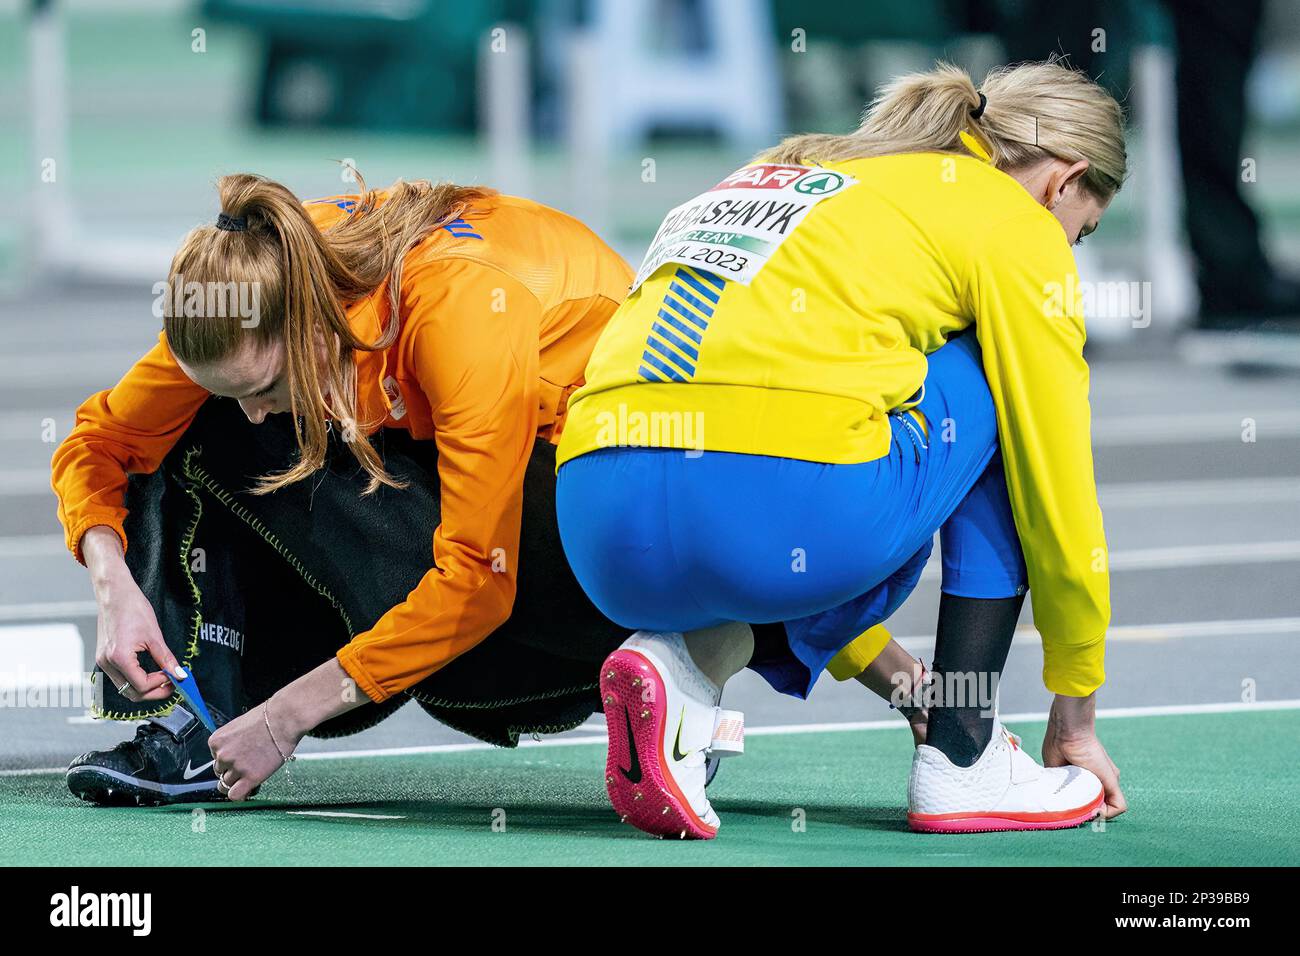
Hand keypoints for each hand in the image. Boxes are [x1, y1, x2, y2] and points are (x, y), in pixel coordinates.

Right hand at [84, 527, 179, 700]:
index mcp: (118, 657)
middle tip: (172, 685)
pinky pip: (120, 678)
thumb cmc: (132, 608)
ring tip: (164, 679)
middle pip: (131, 692)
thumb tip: (179, 674)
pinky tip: (150, 672)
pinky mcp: (103, 658)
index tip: (175, 677)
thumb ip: (166, 659)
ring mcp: (103, 661)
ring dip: (145, 688)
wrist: (114, 593)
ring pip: (124, 688)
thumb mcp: (155, 635)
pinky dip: (135, 679)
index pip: (142, 685)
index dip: (161, 685)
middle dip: (154, 692)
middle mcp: (106, 663)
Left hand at [208, 658, 364, 800]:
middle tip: (248, 766)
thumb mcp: (240, 727)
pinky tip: (248, 788)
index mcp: (216, 741)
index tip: (240, 758)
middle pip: (220, 772)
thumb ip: (232, 742)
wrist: (284, 719)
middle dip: (232, 771)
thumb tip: (235, 755)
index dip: (229, 760)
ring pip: (226, 785)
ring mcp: (236, 767)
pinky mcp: (250, 777)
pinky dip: (240, 794)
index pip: (216, 759)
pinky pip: (235, 795)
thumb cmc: (268, 718)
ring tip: (251, 774)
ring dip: (237, 782)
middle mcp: (222, 755)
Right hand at [1042, 692, 1126, 818]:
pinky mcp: (1113, 781)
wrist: (1068, 730)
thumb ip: (1060, 783)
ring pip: (1108, 805)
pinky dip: (1107, 814)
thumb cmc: (1058, 743)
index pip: (1089, 797)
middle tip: (1074, 809)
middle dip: (1087, 810)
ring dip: (1095, 812)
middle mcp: (1102, 777)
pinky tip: (1093, 811)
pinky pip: (1119, 806)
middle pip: (1098, 802)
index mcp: (1089, 774)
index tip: (1068, 807)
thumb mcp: (1055, 768)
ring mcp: (1109, 780)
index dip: (1080, 806)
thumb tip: (1056, 798)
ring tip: (1081, 808)